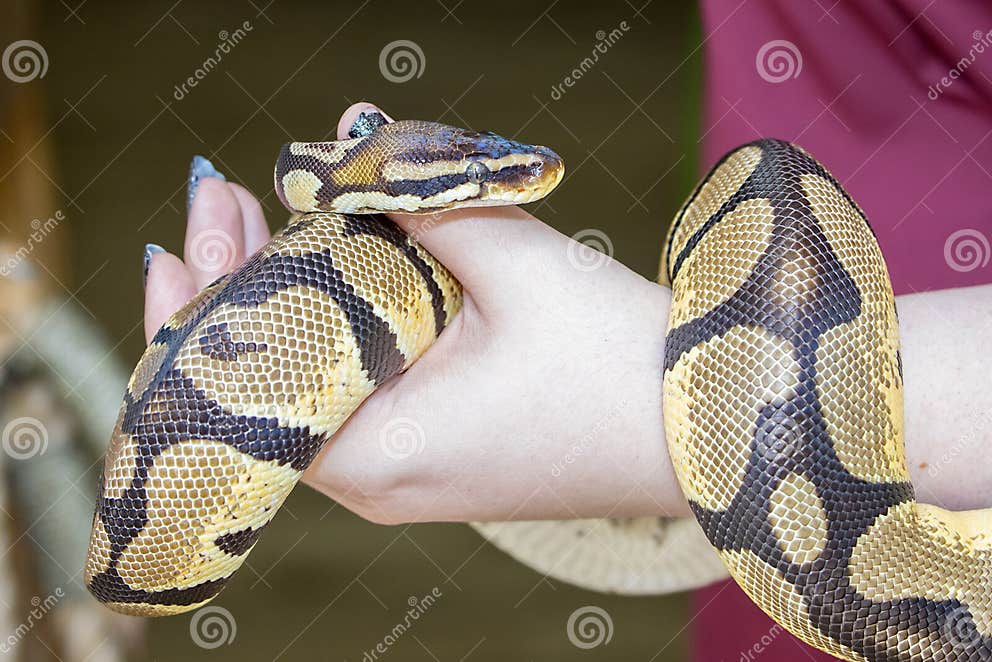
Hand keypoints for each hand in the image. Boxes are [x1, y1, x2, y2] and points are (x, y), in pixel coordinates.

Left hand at [144, 102, 991, 526]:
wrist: (704, 433)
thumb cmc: (619, 366)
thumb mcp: (513, 267)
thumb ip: (416, 199)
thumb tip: (348, 138)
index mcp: (373, 455)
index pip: (242, 378)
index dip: (205, 296)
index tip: (195, 220)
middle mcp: (373, 481)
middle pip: (267, 378)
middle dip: (243, 281)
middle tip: (222, 194)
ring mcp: (404, 473)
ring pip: (311, 380)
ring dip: (291, 296)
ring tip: (262, 217)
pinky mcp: (435, 452)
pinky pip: (357, 387)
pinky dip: (339, 323)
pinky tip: (334, 265)